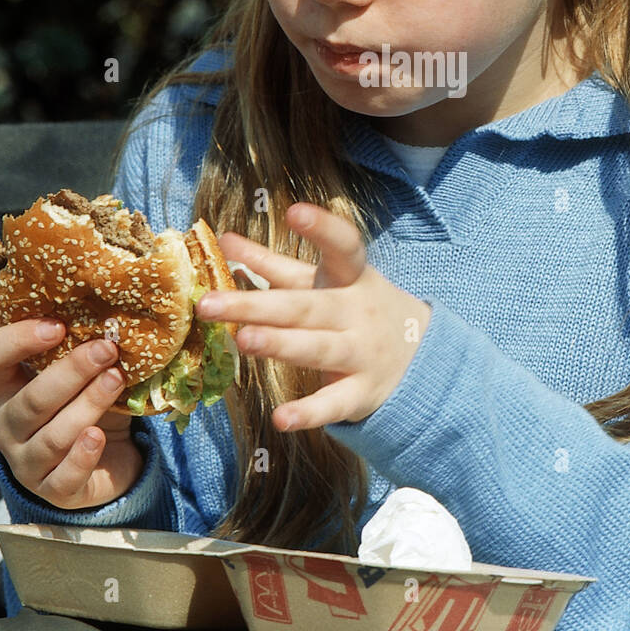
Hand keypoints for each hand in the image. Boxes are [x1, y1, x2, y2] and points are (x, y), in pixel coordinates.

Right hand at [0, 320, 142, 509]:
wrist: (108, 459)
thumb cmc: (85, 404)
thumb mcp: (78, 375)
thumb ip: (79, 349)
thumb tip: (110, 314)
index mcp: (5, 390)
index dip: (16, 341)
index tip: (58, 326)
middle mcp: (9, 427)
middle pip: (31, 401)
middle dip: (71, 372)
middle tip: (106, 348)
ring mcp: (28, 463)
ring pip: (53, 436)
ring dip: (87, 404)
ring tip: (116, 380)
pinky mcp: (55, 491)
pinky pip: (65, 476)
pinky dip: (82, 455)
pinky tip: (97, 436)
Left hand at [198, 203, 431, 431]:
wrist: (421, 359)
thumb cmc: (355, 308)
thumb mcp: (324, 281)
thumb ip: (273, 264)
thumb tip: (223, 239)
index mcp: (351, 277)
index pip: (342, 248)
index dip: (322, 230)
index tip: (294, 212)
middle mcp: (358, 312)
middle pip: (304, 306)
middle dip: (256, 305)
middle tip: (208, 304)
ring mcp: (362, 353)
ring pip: (317, 349)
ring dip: (280, 345)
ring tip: (243, 341)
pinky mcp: (361, 393)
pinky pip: (333, 403)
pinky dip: (309, 412)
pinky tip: (281, 418)